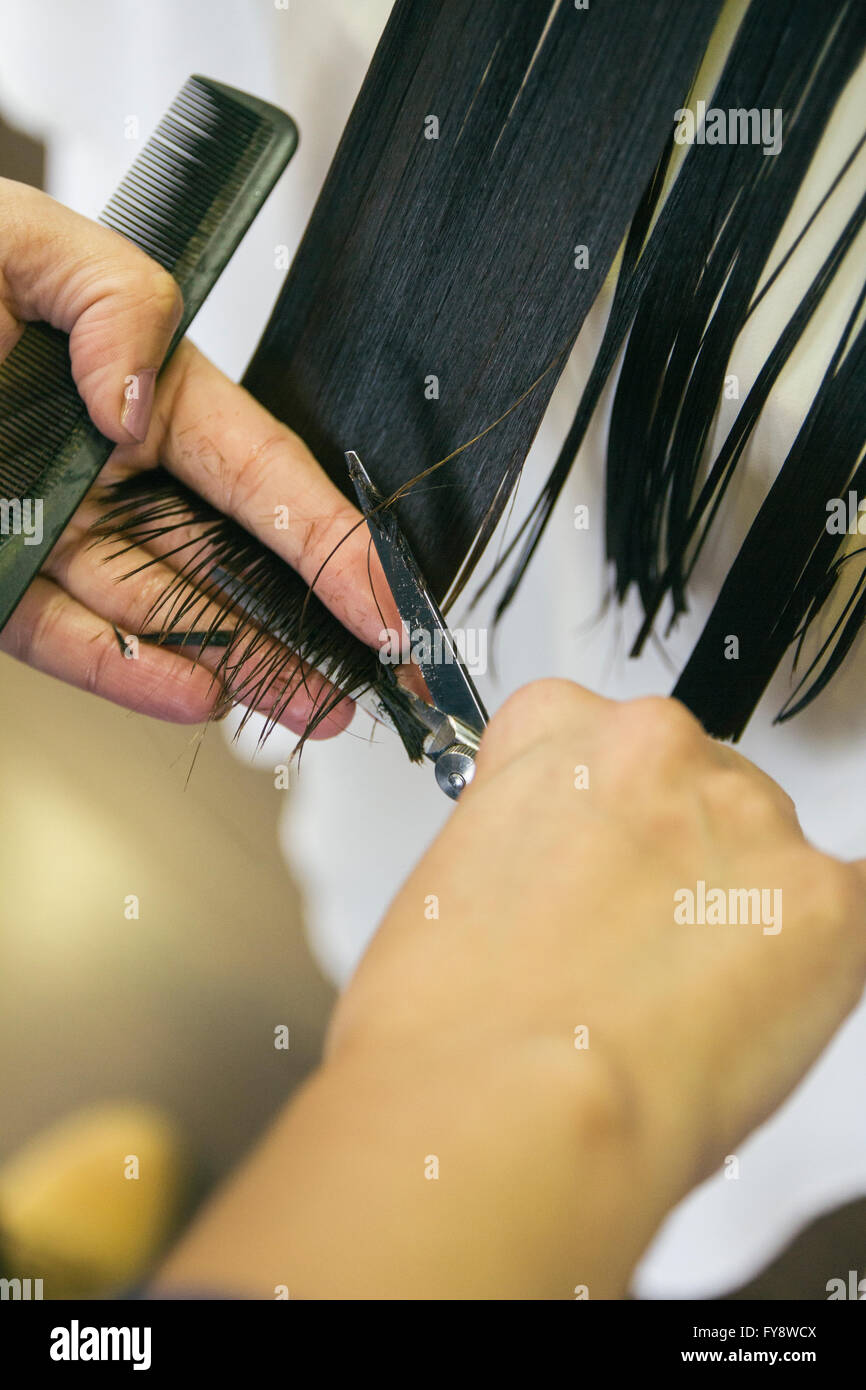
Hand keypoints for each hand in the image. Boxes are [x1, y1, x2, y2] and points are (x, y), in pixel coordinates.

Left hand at [0, 178, 389, 732]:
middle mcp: (114, 473)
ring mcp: (56, 531)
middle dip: (302, 627)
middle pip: (229, 564)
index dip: (331, 544)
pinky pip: (65, 634)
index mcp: (145, 393)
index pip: (263, 476)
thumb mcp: (28, 240)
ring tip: (306, 706)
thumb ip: (117, 302)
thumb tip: (141, 405)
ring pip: (164, 613)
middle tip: (362, 678)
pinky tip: (193, 697)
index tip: (380, 602)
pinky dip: (126, 671)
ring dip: (239, 666)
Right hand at [154, 682, 865, 1298]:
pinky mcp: (829, 902)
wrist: (513, 1110)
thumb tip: (560, 886)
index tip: (587, 861)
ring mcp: (751, 819)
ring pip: (766, 854)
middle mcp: (659, 748)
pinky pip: (840, 920)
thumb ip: (525, 845)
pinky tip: (738, 1017)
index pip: (593, 732)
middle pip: (692, 788)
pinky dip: (805, 968)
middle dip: (674, 860)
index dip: (593, 813)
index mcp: (559, 729)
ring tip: (674, 1003)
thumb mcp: (448, 881)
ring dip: (737, 912)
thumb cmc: (454, 1022)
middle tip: (631, 948)